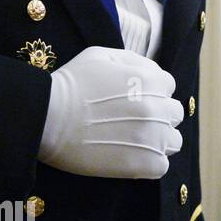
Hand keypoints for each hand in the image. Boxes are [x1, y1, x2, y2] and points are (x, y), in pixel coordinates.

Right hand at [37, 46, 184, 179]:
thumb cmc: (69, 84)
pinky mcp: (146, 164)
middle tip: (129, 121)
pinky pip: (161, 165)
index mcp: (151, 80)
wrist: (47, 117)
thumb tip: (150, 72)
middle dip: (156, 115)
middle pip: (173, 114)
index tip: (130, 100)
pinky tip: (125, 156)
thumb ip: (131, 60)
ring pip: (173, 141)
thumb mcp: (99, 55)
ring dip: (157, 140)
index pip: (168, 86)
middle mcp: (159, 108)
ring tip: (130, 141)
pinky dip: (147, 163)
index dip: (149, 92)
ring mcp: (154, 138)